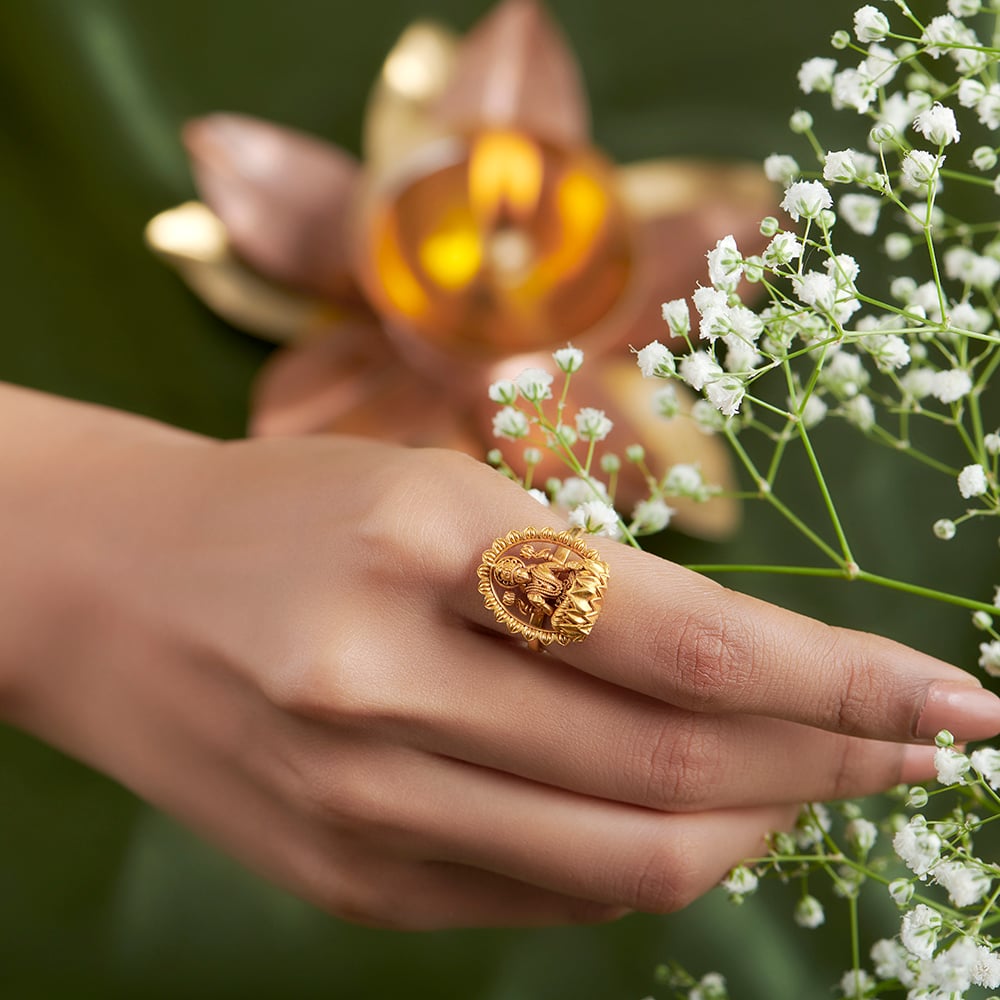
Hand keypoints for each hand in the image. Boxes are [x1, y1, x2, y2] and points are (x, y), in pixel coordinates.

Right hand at [2, 387, 997, 930]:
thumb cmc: (290, 512)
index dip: (846, 681)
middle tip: (920, 748)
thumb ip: (579, 594)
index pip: (690, 642)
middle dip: (835, 763)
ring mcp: (358, 802)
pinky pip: (546, 895)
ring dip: (756, 824)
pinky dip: (645, 860)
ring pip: (629, 856)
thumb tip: (752, 689)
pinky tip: (688, 819)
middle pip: (678, 766)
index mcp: (422, 538)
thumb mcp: (438, 492)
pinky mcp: (343, 879)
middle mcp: (384, 683)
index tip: (953, 699)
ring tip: (818, 784)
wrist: (108, 588)